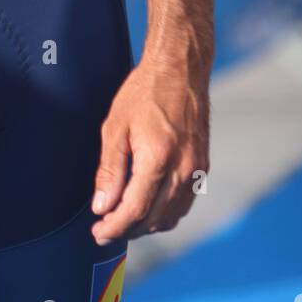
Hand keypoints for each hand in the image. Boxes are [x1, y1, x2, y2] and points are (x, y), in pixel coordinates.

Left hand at [91, 57, 209, 244]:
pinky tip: (148, 207)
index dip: (115, 226)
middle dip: (127, 229)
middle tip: (105, 228)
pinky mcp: (203, 165)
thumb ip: (110, 170)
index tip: (98, 233)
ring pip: (172, 216)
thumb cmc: (144, 91)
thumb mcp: (115, 126)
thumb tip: (102, 206)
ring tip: (123, 220)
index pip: (135, 209)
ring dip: (147, 225)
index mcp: (158, 158)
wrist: (180, 68)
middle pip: (154, 218)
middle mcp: (183, 169)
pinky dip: (165, 212)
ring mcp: (197, 169)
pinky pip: (184, 202)